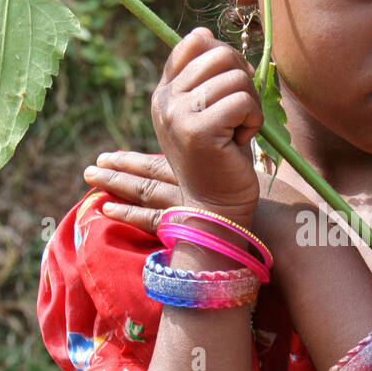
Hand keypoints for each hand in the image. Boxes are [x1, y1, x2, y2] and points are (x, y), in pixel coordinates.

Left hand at [81, 151, 308, 239]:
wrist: (279, 225)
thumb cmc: (275, 200)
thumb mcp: (254, 174)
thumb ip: (239, 157)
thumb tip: (235, 144)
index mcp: (203, 172)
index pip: (162, 162)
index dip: (137, 158)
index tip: (112, 155)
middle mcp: (187, 186)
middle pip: (146, 174)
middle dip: (119, 169)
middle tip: (93, 166)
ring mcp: (183, 206)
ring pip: (143, 192)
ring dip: (116, 186)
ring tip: (92, 181)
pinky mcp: (185, 226)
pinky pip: (150, 219)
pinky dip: (127, 214)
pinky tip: (106, 212)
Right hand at [150, 28, 262, 217]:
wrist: (218, 206)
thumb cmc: (222, 158)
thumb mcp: (208, 111)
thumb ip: (205, 75)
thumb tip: (205, 33)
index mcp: (165, 93)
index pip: (193, 43)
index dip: (224, 58)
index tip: (231, 87)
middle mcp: (165, 100)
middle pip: (220, 55)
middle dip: (242, 81)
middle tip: (241, 113)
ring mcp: (177, 115)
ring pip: (235, 78)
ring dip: (250, 105)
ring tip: (239, 130)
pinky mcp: (198, 130)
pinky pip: (242, 102)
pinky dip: (253, 121)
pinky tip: (241, 141)